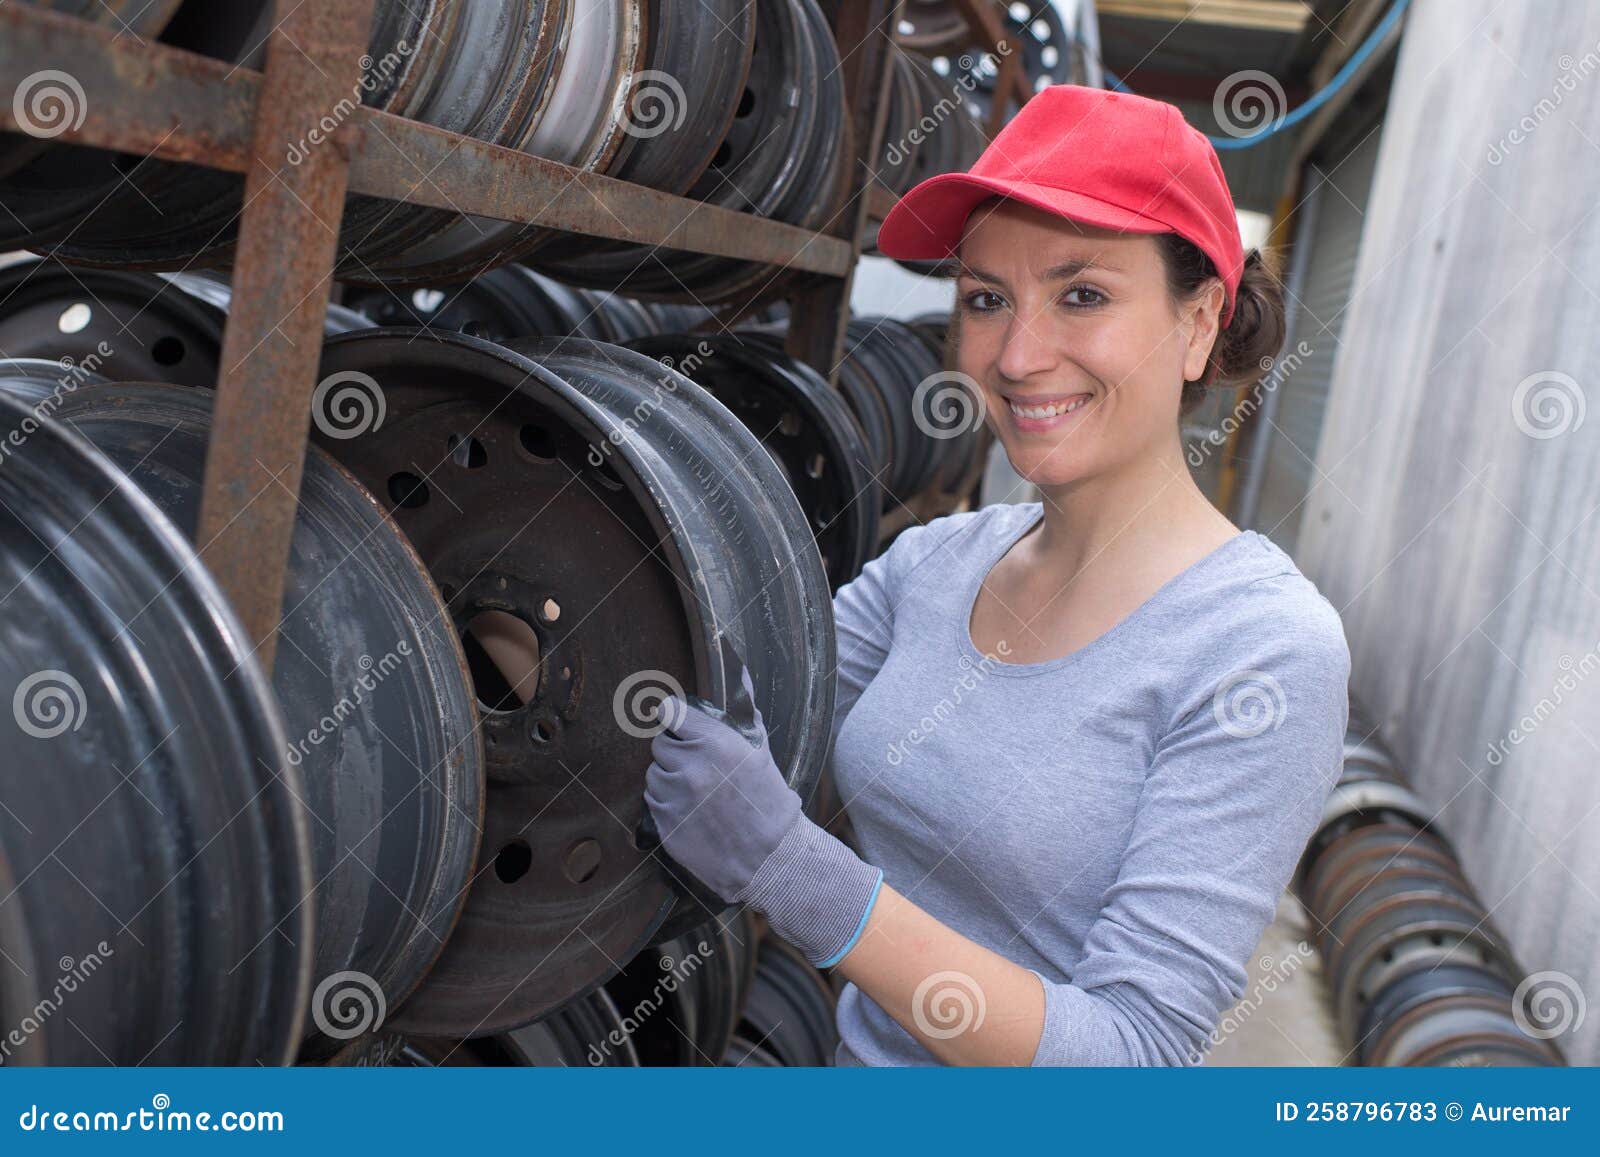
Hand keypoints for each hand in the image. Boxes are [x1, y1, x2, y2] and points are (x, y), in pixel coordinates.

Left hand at [644, 666, 801, 902]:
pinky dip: (667, 803)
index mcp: (715, 743)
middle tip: (699, 765)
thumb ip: (743, 711)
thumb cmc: (768, 801)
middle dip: (676, 752)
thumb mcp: (760, 750)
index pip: (670, 712)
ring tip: (698, 792)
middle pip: (660, 744)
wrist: (768, 858)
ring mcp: (674, 797)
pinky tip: (692, 811)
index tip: (674, 719)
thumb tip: (740, 674)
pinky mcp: (664, 824)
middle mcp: (690, 767)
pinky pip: (653, 801)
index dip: (672, 716)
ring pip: (654, 773)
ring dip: (669, 778)